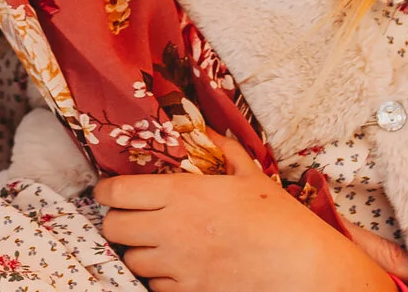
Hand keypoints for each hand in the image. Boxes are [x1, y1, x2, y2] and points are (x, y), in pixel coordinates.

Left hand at [97, 137, 394, 291]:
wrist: (303, 269)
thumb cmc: (279, 221)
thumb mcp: (251, 177)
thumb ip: (222, 150)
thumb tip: (202, 131)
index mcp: (185, 194)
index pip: (118, 192)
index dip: (105, 191)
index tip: (108, 190)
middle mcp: (173, 229)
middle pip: (114, 227)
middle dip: (116, 220)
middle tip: (128, 216)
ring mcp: (178, 265)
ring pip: (131, 259)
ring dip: (136, 250)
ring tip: (152, 242)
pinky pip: (153, 286)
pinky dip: (157, 277)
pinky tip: (173, 266)